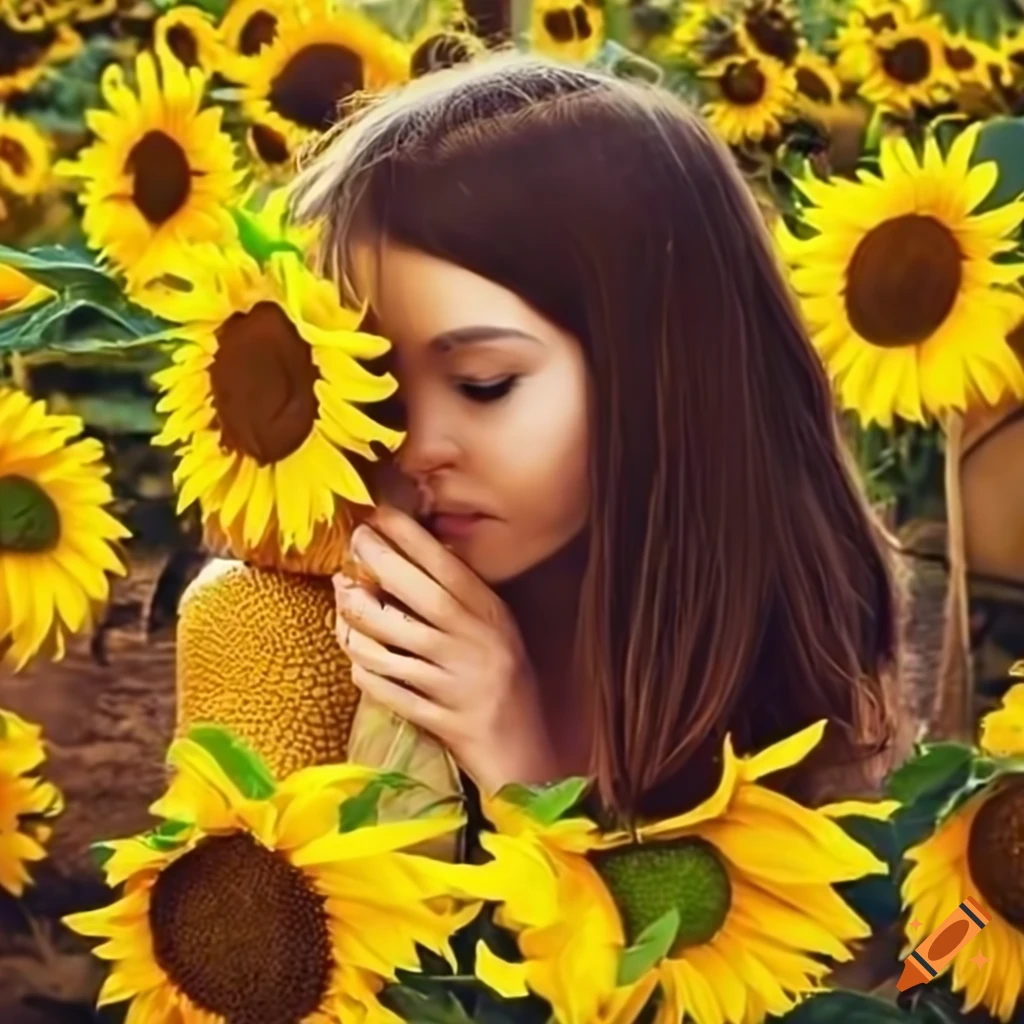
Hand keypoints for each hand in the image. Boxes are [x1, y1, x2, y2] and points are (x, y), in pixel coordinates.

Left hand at [333, 507, 559, 794]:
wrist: (522, 747)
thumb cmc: (505, 678)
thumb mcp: (496, 628)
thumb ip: (464, 597)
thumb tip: (409, 554)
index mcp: (490, 615)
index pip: (444, 565)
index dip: (407, 535)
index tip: (378, 515)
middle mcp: (470, 643)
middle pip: (412, 592)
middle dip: (374, 560)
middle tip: (353, 543)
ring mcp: (451, 682)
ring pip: (386, 640)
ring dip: (354, 617)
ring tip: (343, 597)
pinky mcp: (434, 716)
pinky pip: (382, 687)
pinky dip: (361, 667)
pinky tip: (355, 652)